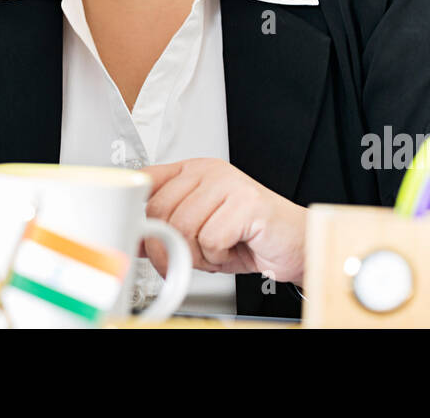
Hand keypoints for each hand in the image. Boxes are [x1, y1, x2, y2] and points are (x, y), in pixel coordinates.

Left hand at [139, 158, 307, 285]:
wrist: (295, 245)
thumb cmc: (248, 239)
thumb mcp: (198, 234)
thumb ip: (166, 230)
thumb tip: (134, 239)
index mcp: (193, 171)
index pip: (147, 181)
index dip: (138, 215)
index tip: (138, 238)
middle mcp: (209, 171)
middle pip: (161, 211)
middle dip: (170, 247)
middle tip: (188, 258)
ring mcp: (229, 182)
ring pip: (183, 227)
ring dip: (198, 255)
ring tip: (217, 251)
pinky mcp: (246, 201)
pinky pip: (210, 239)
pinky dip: (219, 257)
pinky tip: (235, 248)